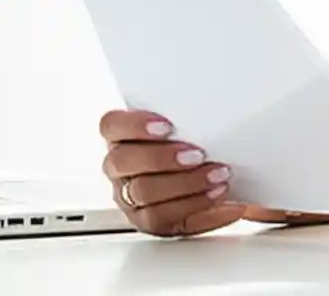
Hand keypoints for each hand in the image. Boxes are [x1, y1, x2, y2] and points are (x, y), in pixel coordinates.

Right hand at [99, 109, 244, 236]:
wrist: (209, 186)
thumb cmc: (191, 149)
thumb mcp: (186, 130)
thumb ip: (185, 120)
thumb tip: (215, 107)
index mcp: (122, 138)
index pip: (112, 125)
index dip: (134, 125)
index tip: (167, 125)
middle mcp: (120, 169)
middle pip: (123, 161)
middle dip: (162, 157)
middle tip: (197, 154)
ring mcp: (129, 197)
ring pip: (144, 192)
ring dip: (186, 183)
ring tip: (217, 175)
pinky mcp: (147, 221)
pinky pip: (163, 217)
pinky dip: (195, 205)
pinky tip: (217, 194)